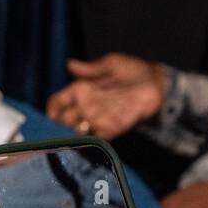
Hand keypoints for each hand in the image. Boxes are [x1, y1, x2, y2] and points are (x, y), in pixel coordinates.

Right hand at [45, 54, 167, 138]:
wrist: (157, 85)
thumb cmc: (135, 71)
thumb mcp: (111, 64)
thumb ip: (91, 68)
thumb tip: (70, 64)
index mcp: (83, 89)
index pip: (59, 101)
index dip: (52, 108)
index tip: (49, 114)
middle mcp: (87, 106)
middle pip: (63, 119)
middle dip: (56, 125)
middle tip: (52, 130)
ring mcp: (97, 120)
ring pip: (75, 131)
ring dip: (67, 135)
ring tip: (61, 139)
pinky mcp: (110, 130)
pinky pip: (93, 139)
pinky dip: (85, 142)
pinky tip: (78, 144)